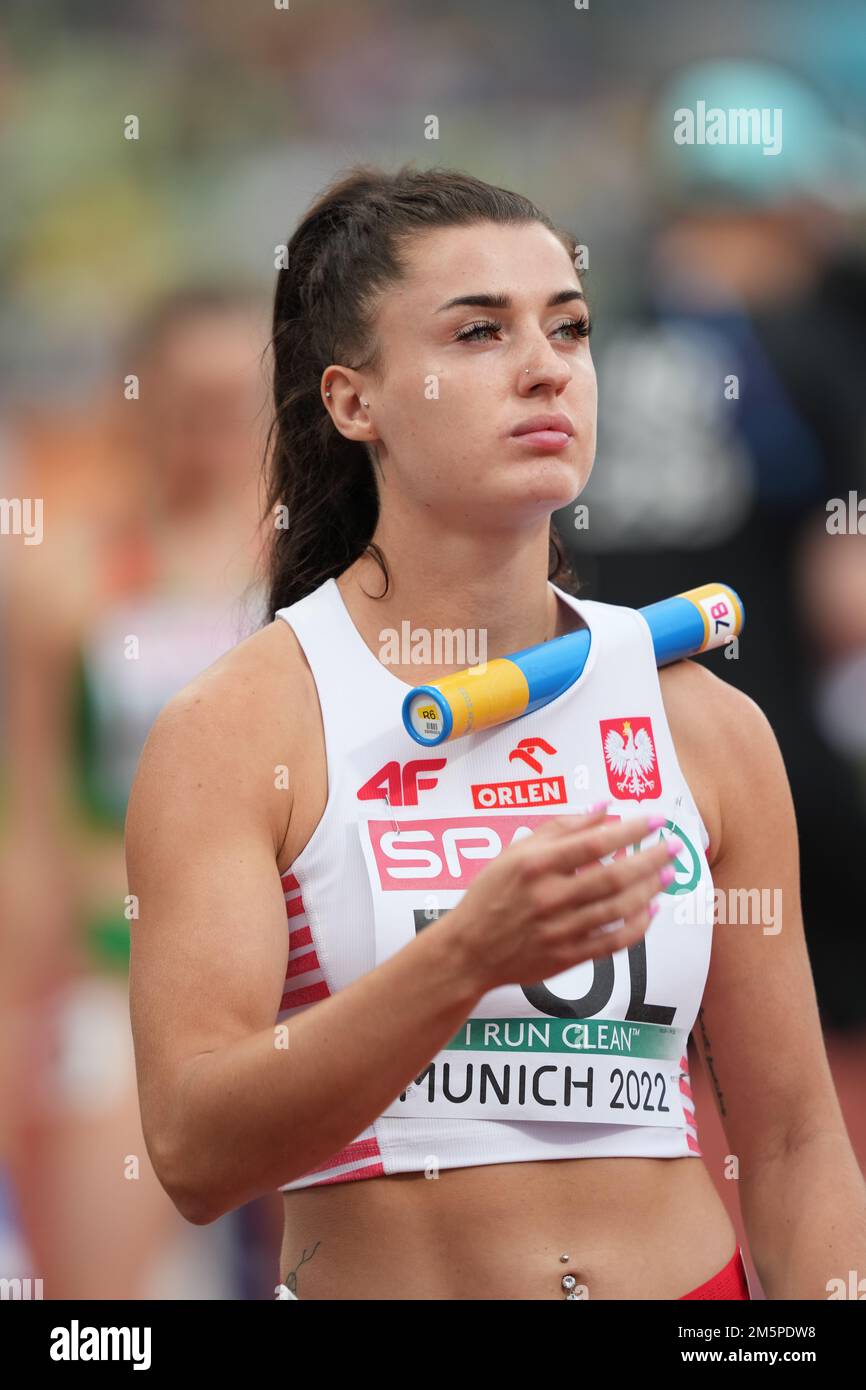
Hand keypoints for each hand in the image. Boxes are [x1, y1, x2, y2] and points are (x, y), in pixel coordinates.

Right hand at [446, 807, 678, 994]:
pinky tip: (651, 910)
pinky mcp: (567, 956)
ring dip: (649, 890)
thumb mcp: (514, 851)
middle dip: (651, 858)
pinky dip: (637, 926)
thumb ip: (559, 828)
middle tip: (674, 846)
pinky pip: (613, 942)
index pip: (594, 843)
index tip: (655, 819)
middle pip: (613, 876)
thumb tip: (603, 809)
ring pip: (618, 909)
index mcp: (534, 866)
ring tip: (668, 873)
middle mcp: (549, 897)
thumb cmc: (490, 893)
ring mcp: (559, 929)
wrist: (469, 949)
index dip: (630, 830)